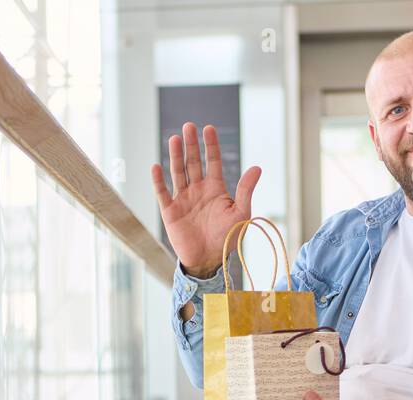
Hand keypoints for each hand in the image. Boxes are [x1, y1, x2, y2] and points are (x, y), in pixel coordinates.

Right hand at [150, 123, 262, 278]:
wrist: (208, 261)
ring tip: (174, 139)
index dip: (210, 145)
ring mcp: (183, 199)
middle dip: (191, 145)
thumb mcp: (241, 213)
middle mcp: (198, 190)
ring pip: (178, 172)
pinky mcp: (170, 211)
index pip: (212, 161)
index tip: (208, 128)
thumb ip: (245, 190)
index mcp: (215, 188)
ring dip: (175, 156)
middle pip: (193, 162)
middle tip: (188, 126)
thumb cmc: (227, 239)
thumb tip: (257, 167)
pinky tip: (156, 166)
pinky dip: (158, 181)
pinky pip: (162, 193)